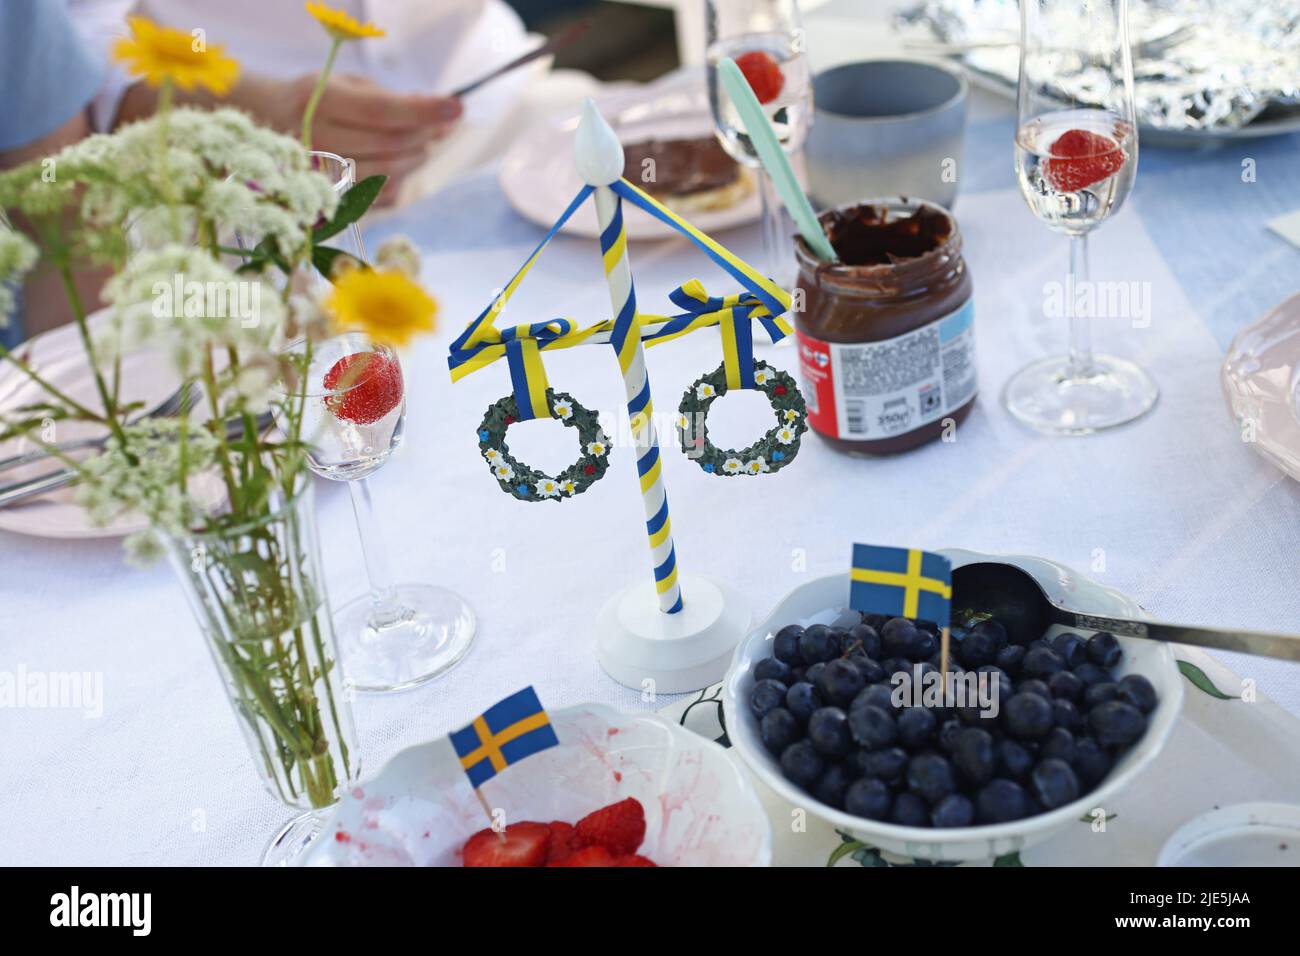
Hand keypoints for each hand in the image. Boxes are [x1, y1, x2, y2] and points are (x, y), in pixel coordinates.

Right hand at [238, 72, 462, 202]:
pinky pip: (381, 196)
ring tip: (420, 143)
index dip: (423, 111)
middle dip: (425, 135)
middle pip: (391, 145)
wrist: (268, 126)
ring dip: (416, 158)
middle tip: (439, 126)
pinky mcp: (330, 202)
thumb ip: (392, 99)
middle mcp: (315, 141)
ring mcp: (320, 177)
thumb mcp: (347, 85)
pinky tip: (399, 163)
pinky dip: (402, 178)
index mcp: (317, 101)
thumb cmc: (318, 100)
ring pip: (389, 174)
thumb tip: (443, 114)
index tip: (457, 106)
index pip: (381, 111)